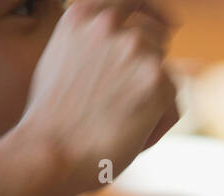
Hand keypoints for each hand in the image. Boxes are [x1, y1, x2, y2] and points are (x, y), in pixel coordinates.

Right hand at [18, 0, 179, 195]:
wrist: (50, 151)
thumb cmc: (52, 121)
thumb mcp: (62, 62)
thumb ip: (92, 45)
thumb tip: (125, 45)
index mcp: (82, 14)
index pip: (131, 0)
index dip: (153, 13)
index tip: (169, 25)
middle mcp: (110, 23)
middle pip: (156, 40)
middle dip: (150, 71)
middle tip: (127, 108)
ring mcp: (136, 48)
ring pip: (165, 75)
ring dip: (152, 103)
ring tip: (118, 126)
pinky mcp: (157, 79)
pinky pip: (172, 105)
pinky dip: (158, 126)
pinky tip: (130, 136)